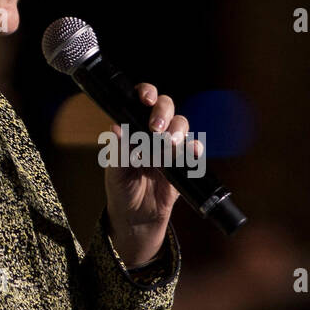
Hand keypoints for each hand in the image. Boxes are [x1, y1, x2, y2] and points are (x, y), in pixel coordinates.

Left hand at [102, 82, 199, 266]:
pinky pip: (193, 149)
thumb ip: (118, 150)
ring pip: (181, 125)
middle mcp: (153, 132)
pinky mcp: (183, 162)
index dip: (146, 93)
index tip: (146, 99)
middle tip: (156, 128)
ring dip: (178, 130)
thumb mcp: (114, 171)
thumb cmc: (122, 189)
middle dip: (164, 113)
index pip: (142, 101)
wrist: (137, 216)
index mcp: (134, 128)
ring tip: (169, 144)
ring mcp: (170, 145)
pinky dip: (195, 148)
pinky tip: (192, 151)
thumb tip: (115, 128)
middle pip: (166, 107)